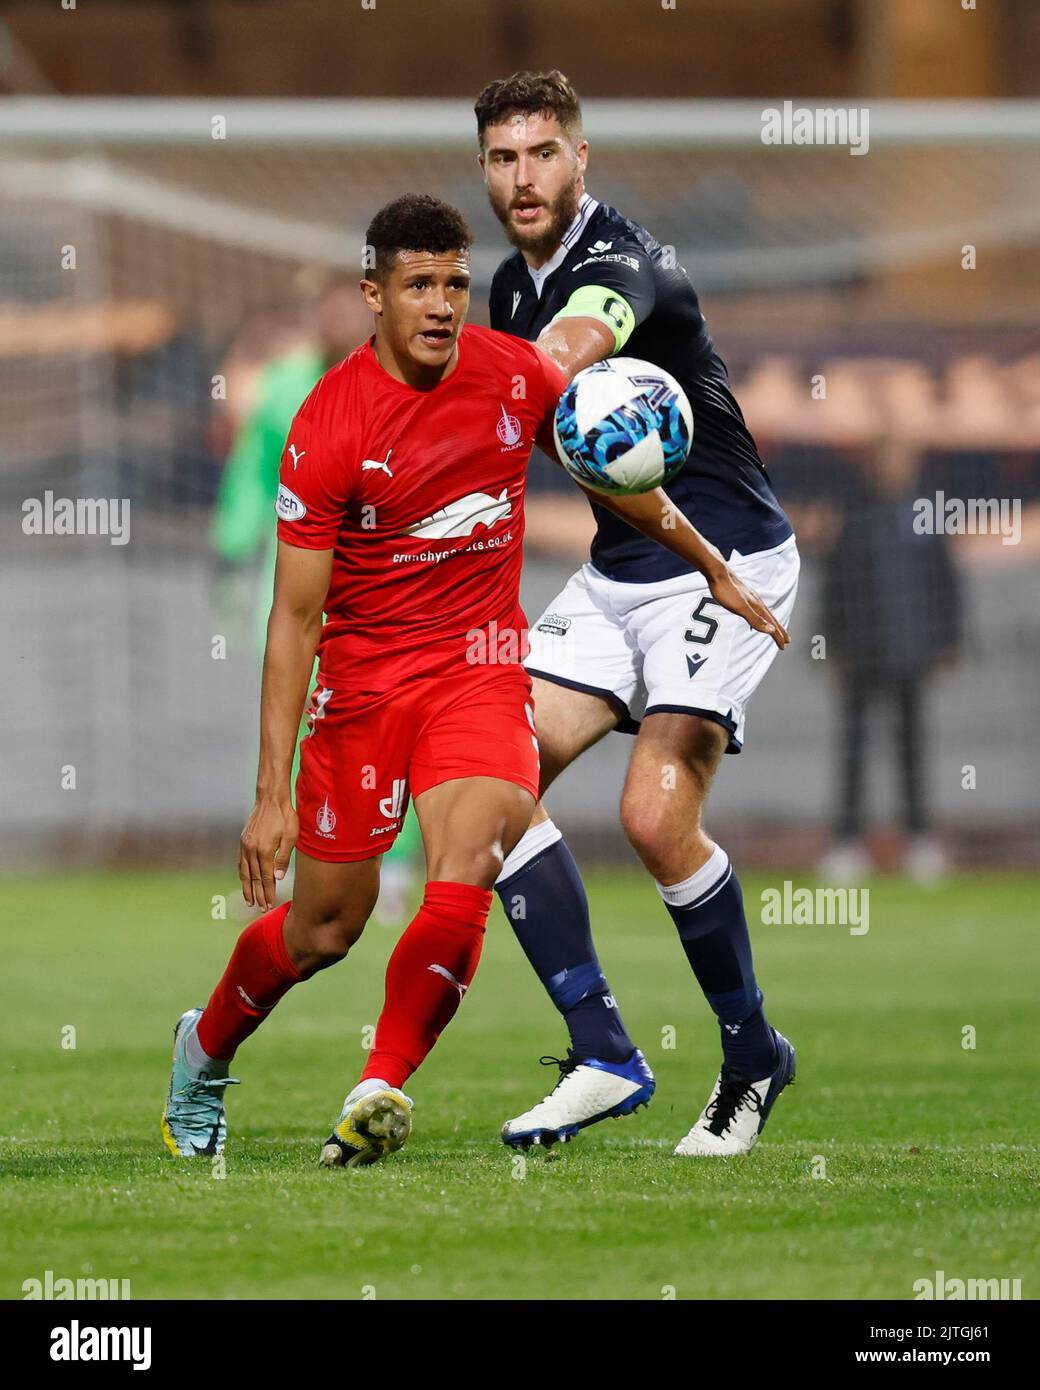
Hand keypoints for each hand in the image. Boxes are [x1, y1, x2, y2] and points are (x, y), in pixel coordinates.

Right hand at [239, 794, 297, 910]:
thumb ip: (283, 858)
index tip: (269, 904)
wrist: (270, 799)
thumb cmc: (285, 816)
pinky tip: (245, 881)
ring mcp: (245, 845)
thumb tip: (277, 877)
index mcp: (265, 850)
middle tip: (261, 908)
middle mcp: (252, 850)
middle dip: (258, 894)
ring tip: (250, 901)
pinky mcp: (243, 841)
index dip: (268, 892)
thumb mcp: (291, 836)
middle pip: (254, 878)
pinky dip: (242, 875)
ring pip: (245, 872)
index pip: (266, 877)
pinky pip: (241, 862)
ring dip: (247, 888)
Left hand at [708, 567, 789, 648]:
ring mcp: (750, 597)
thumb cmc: (726, 590)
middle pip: (771, 619)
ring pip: (764, 613)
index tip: (784, 646)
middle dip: (779, 630)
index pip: (772, 624)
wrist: (716, 572)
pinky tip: (753, 614)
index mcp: (757, 606)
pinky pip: (756, 608)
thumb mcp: (740, 608)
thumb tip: (771, 630)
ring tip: (774, 630)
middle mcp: (756, 601)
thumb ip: (755, 619)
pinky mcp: (742, 594)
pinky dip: (760, 616)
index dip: (778, 636)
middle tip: (787, 640)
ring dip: (771, 623)